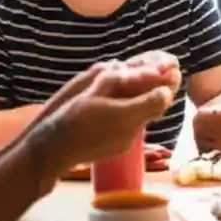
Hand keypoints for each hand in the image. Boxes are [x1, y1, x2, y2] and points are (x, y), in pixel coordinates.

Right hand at [40, 64, 178, 172]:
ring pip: (146, 119)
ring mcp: (127, 142)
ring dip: (143, 106)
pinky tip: (116, 112)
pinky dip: (131, 118)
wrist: (56, 150)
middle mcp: (132, 130)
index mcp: (126, 113)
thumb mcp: (92, 92)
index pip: (161, 99)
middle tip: (151, 82)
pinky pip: (134, 130)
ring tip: (130, 95)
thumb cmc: (71, 116)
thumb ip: (118, 80)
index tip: (158, 77)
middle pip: (158, 109)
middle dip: (155, 94)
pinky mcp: (121, 149)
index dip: (164, 86)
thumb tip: (140, 71)